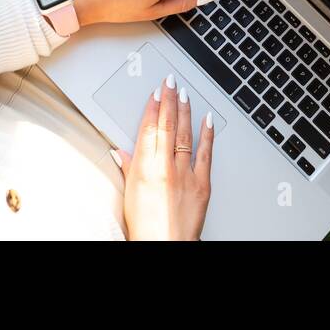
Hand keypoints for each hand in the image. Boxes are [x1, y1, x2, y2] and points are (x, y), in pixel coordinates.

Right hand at [114, 73, 213, 240]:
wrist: (165, 247)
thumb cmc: (146, 227)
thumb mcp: (130, 194)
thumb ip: (128, 168)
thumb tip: (121, 150)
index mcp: (145, 167)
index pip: (149, 128)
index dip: (152, 107)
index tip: (155, 92)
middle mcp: (165, 167)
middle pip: (167, 125)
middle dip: (169, 100)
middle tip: (170, 81)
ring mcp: (186, 174)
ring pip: (186, 134)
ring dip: (185, 111)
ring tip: (184, 93)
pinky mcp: (202, 184)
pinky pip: (206, 153)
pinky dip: (207, 134)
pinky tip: (207, 119)